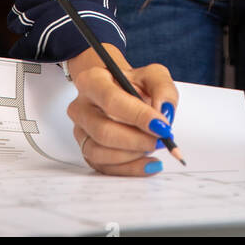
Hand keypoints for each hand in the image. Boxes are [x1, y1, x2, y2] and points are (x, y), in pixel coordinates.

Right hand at [65, 43, 178, 175]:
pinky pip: (104, 168)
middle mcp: (81, 107)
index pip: (111, 100)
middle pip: (103, 130)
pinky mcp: (86, 151)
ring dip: (132, 155)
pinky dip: (129, 169)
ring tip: (154, 147)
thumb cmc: (135, 84)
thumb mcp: (153, 75)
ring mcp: (81, 131)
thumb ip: (162, 89)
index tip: (161, 125)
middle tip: (160, 140)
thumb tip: (163, 112)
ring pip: (100, 152)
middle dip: (136, 140)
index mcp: (92, 80)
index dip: (137, 115)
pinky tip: (149, 163)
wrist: (123, 94)